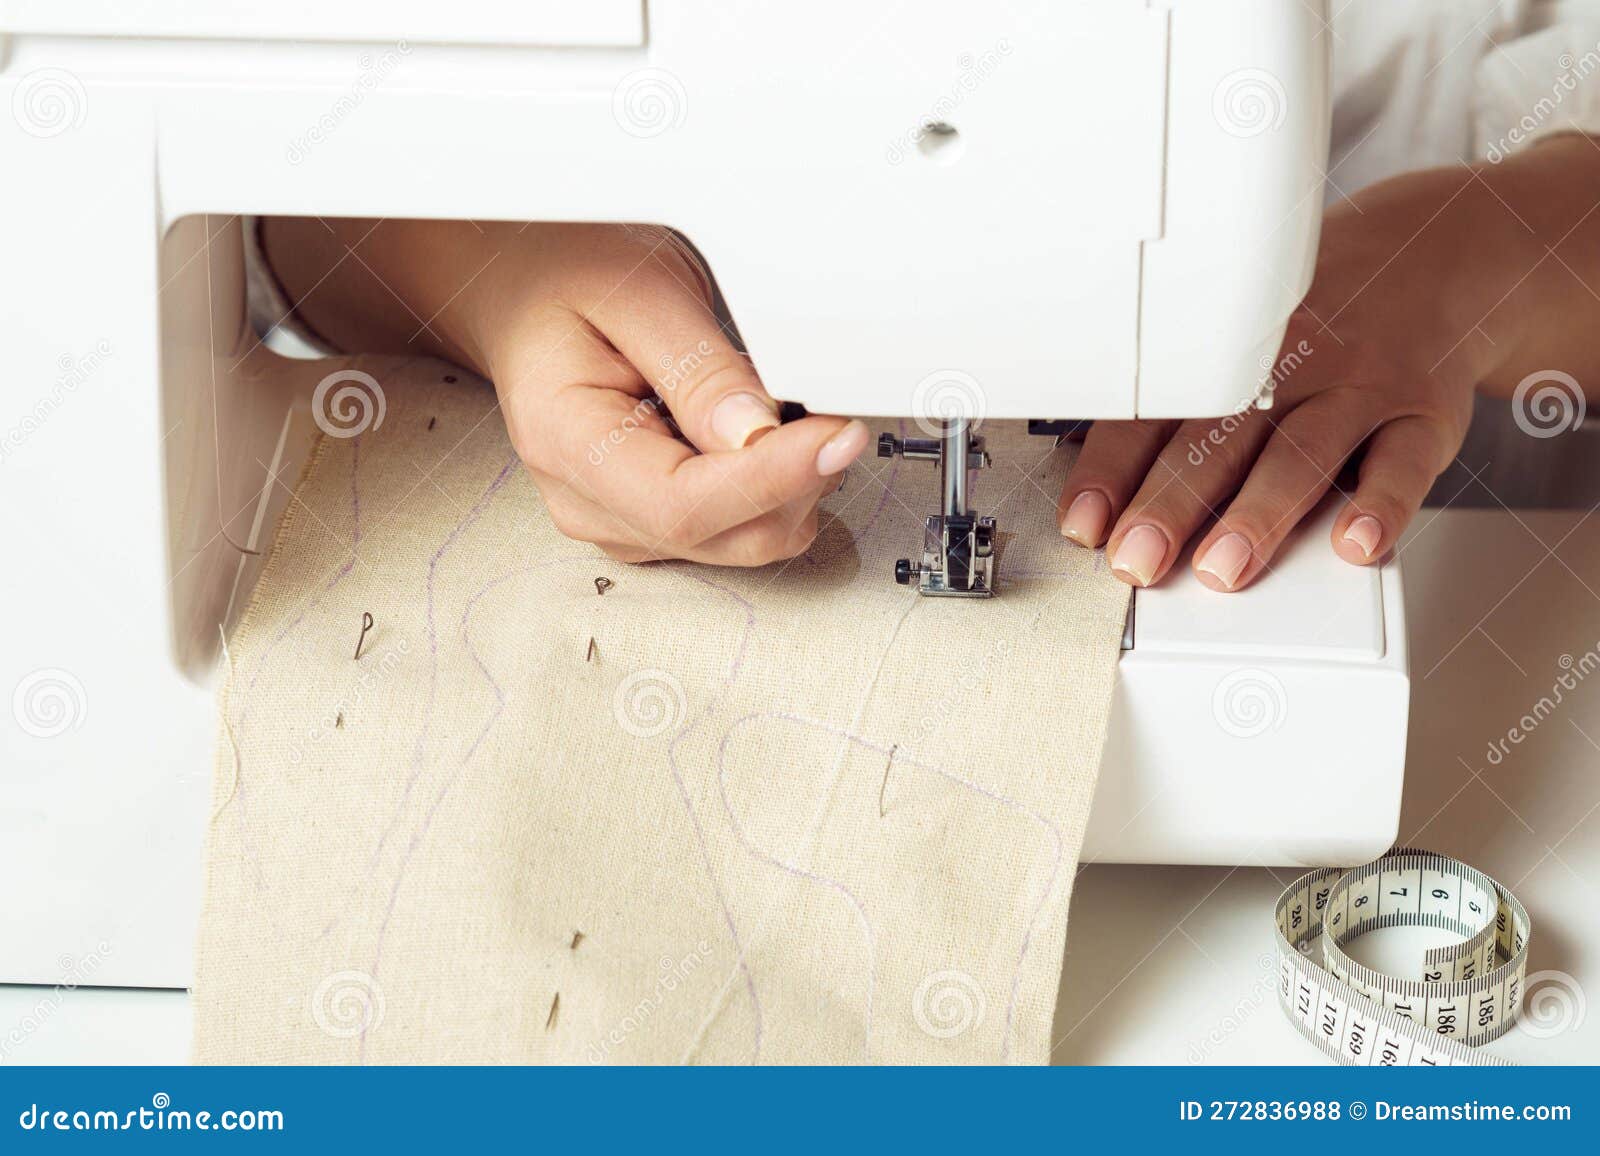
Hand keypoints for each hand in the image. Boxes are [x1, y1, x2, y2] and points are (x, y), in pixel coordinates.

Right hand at [263, 219, 868, 564]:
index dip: (772, 480)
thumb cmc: (569, 280)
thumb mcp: (637, 291)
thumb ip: (698, 368)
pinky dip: (775, 489)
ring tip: (793, 410)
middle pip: (724, 536)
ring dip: (792, 488)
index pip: (684, 505)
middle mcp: (590, 502)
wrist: (528, 291)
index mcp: (567, 442)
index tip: (838, 439)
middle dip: (797, 484)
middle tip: (837, 413)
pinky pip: (737, 530)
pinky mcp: (655, 523)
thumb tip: (759, 435)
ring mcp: (623, 521)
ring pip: (741, 542)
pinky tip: (769, 435)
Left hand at [1055, 136, 1599, 590]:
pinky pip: (1403, 461)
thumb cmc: (1313, 326)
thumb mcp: (1239, 344)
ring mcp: (1359, 388)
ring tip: (1221, 569)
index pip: (1156, 414)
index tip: (1084, 524)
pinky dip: (1380, 504)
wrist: (1434, 259)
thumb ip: (1180, 412)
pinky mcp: (1423, 415)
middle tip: (1135, 560)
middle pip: (1219, 438)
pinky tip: (1353, 544)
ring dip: (1258, 514)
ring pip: (1302, 452)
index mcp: (1227, 356)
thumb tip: (1100, 490)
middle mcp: (1289, 366)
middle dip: (1170, 503)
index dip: (1113, 469)